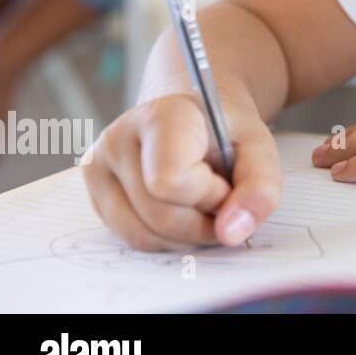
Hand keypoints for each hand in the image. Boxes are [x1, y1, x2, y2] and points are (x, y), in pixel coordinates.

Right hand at [83, 92, 281, 249]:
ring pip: (143, 235)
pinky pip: (131, 238)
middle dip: (203, 223)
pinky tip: (184, 214)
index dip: (208, 196)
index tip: (225, 181)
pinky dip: (166, 239)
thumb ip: (259, 186)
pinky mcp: (95, 192)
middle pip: (159, 216)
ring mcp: (98, 166)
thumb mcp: (259, 148)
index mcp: (160, 116)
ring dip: (186, 237)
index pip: (170, 182)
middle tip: (223, 201)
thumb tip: (232, 233)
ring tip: (206, 208)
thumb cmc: (226, 130)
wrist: (196, 115)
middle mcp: (118, 138)